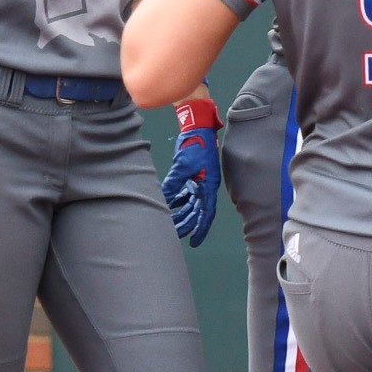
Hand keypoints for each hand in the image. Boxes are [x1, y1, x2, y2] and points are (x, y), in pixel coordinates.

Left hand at [162, 98, 221, 246]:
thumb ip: (173, 184)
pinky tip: (170, 205)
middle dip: (187, 224)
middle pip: (198, 212)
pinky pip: (186, 194)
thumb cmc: (195, 146)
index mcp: (208, 186)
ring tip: (170, 223)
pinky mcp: (193, 176)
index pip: (206, 213)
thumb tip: (163, 200)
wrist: (198, 129)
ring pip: (191, 204)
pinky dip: (179, 201)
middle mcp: (206, 187)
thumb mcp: (183, 166)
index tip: (194, 242)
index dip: (201, 229)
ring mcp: (200, 181)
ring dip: (182, 213)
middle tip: (175, 235)